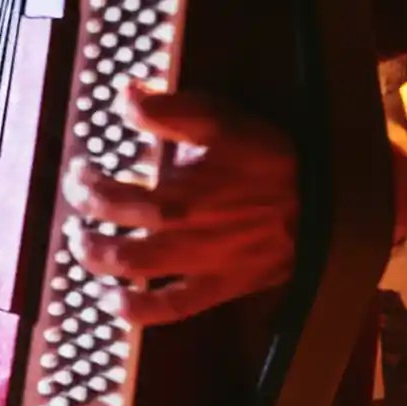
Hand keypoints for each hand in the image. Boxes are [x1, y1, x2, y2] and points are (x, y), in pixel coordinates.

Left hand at [61, 83, 296, 325]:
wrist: (330, 200)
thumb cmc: (271, 158)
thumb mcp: (223, 121)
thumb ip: (171, 109)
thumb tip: (126, 95)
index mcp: (178, 189)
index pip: (109, 192)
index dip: (84, 183)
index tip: (79, 169)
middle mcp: (180, 230)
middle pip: (112, 229)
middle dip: (85, 214)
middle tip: (77, 201)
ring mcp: (198, 262)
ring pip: (132, 268)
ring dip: (96, 257)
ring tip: (82, 243)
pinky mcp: (219, 286)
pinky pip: (172, 308)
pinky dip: (139, 310)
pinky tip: (116, 301)